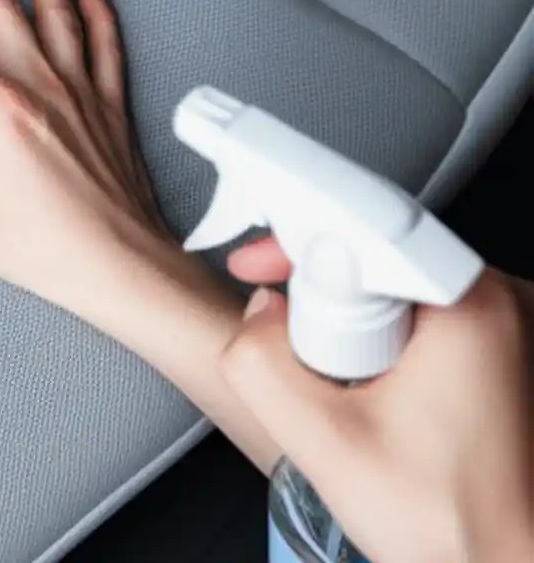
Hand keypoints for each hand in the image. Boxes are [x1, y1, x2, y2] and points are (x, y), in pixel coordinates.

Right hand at [225, 238, 533, 562]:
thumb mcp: (323, 443)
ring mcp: (503, 331)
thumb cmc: (453, 526)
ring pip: (389, 294)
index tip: (258, 268)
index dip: (297, 245)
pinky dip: (377, 351)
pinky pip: (412, 322)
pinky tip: (377, 408)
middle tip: (324, 379)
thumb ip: (261, 363)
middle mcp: (499, 305)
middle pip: (372, 262)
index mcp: (471, 308)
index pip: (363, 231)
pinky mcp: (493, 355)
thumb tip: (254, 316)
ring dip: (349, 338)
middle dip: (321, 310)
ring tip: (360, 406)